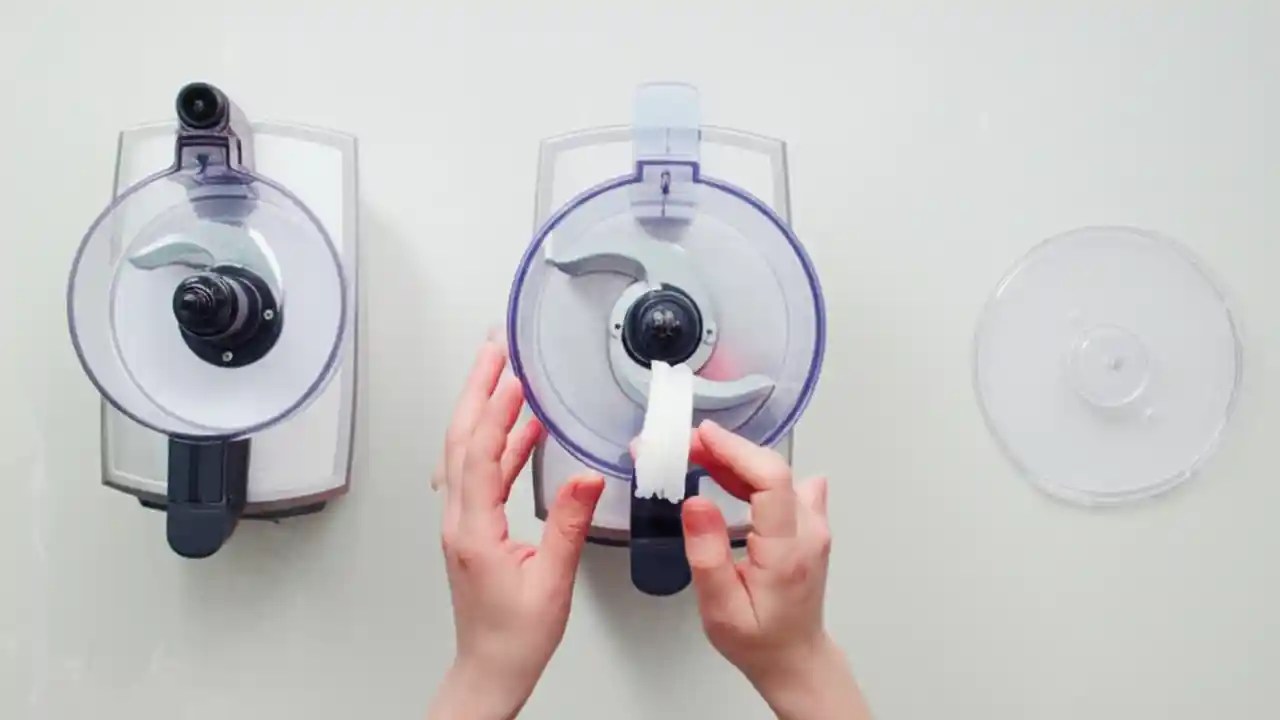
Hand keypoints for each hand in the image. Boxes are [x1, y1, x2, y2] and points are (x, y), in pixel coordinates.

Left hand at [429, 341, 605, 719]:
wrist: (491, 670)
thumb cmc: (514, 638)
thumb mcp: (552, 582)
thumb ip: (568, 525)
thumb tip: (586, 479)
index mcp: (473, 530)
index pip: (477, 453)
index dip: (493, 407)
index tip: (509, 373)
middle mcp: (459, 521)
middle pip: (461, 440)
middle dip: (478, 391)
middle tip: (494, 352)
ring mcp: (463, 523)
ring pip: (468, 454)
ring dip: (487, 413)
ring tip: (510, 379)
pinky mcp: (474, 528)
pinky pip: (482, 474)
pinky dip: (500, 445)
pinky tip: (522, 431)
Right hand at [683, 420, 870, 719]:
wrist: (795, 657)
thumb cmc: (757, 640)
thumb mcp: (720, 608)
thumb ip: (707, 555)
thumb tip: (695, 502)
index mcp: (787, 551)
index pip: (771, 480)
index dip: (736, 451)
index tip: (701, 436)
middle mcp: (808, 531)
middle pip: (773, 469)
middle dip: (726, 449)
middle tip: (682, 445)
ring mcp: (813, 525)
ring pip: (777, 473)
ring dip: (734, 459)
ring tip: (694, 454)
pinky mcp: (808, 523)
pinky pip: (782, 484)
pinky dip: (750, 471)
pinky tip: (723, 471)